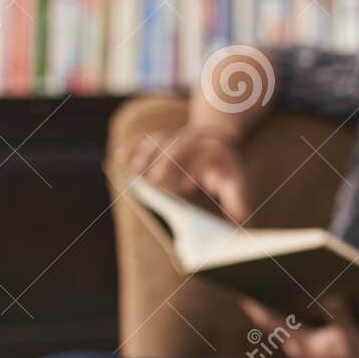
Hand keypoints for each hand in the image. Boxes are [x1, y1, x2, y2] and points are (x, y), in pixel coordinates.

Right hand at [121, 125, 248, 220]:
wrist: (217, 137)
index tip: (187, 186)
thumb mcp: (236, 182)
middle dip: (169, 161)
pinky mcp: (163, 135)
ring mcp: (178, 134)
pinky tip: (121, 157)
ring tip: (134, 169)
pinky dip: (132, 145)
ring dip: (147, 152)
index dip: (198, 168)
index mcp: (218, 150)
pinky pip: (145, 136)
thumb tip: (238, 222)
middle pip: (182, 144)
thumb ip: (237, 201)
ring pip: (162, 137)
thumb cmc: (224, 168)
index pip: (209, 154)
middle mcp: (197, 138)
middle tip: (156, 178)